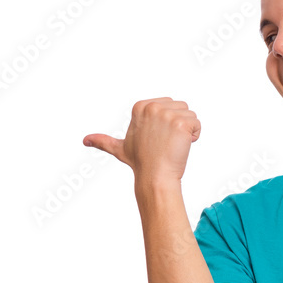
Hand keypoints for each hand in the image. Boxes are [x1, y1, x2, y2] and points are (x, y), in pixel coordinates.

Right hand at [82, 97, 200, 185]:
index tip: (157, 139)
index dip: (167, 124)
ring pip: (190, 116)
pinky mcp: (181, 123)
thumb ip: (104, 141)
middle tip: (165, 143)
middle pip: (181, 108)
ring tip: (172, 145)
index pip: (169, 105)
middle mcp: (153, 107)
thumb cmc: (140, 163)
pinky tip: (181, 146)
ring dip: (187, 132)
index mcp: (141, 106)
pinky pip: (197, 124)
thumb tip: (85, 140)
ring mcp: (167, 114)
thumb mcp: (120, 148)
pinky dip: (194, 137)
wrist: (154, 177)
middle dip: (178, 126)